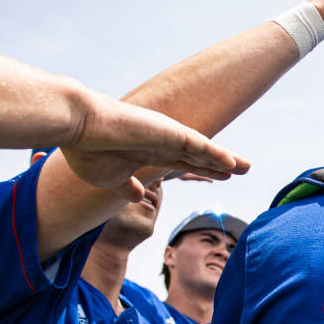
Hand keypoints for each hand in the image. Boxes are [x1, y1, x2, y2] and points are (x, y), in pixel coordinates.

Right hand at [59, 89, 249, 201]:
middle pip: (198, 156)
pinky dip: (216, 154)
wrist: (76, 127)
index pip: (181, 165)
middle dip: (220, 164)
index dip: (201, 172)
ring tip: (246, 166)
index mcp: (147, 154)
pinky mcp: (169, 132)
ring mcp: (166, 136)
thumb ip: (129, 187)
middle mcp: (160, 143)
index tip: (217, 178)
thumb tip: (142, 196)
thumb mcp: (110, 178)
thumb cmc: (85, 151)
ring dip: (225, 159)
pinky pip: (200, 145)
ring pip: (203, 150)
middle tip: (242, 169)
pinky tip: (232, 163)